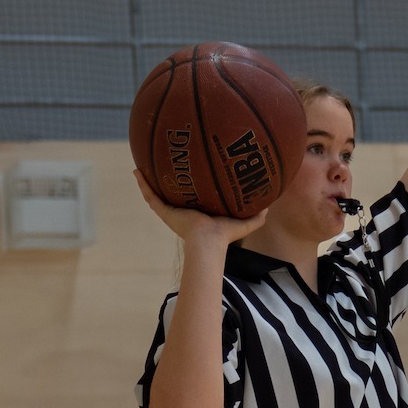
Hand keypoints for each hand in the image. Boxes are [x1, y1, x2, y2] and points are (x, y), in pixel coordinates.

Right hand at [134, 170, 268, 245]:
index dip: (190, 187)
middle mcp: (183, 211)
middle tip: (164, 166)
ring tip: (142, 166)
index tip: (189, 175)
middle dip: (168, 181)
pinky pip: (150, 195)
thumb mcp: (245, 223)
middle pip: (172, 193)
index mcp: (198, 213)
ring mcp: (171, 211)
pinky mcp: (164, 211)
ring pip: (157, 193)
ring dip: (149, 180)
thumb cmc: (225, 235)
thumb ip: (257, 215)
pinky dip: (142, 183)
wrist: (208, 242)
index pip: (192, 198)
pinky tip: (136, 171)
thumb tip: (270, 205)